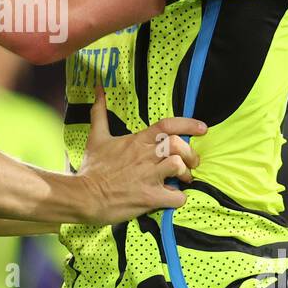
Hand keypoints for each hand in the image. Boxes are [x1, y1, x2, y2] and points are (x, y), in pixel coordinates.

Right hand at [76, 86, 205, 224]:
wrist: (83, 195)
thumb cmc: (92, 168)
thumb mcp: (97, 137)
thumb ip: (100, 112)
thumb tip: (98, 88)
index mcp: (136, 141)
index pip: (167, 125)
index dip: (189, 124)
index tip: (203, 128)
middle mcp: (144, 157)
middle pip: (178, 145)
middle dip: (190, 153)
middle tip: (191, 162)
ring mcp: (148, 178)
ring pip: (179, 167)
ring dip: (186, 175)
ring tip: (182, 180)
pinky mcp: (149, 198)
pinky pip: (176, 197)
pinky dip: (179, 198)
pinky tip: (172, 198)